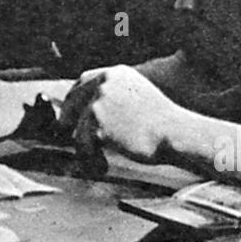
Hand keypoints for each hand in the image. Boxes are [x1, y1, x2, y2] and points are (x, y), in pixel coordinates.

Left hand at [59, 66, 174, 172]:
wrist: (175, 133)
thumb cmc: (161, 122)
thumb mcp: (138, 94)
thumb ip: (114, 94)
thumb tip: (88, 108)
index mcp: (115, 74)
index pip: (83, 80)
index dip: (73, 97)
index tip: (69, 111)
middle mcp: (104, 84)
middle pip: (73, 101)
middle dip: (67, 119)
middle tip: (65, 135)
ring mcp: (100, 104)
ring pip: (77, 129)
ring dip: (85, 147)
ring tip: (97, 161)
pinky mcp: (99, 125)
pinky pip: (84, 146)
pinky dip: (90, 159)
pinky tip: (102, 167)